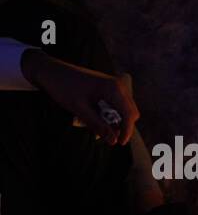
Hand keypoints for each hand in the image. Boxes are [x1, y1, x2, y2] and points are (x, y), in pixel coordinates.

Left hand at [21, 50, 139, 144]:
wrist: (51, 71)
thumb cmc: (63, 87)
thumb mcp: (79, 108)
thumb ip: (98, 125)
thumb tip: (113, 141)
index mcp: (113, 88)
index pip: (129, 114)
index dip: (126, 131)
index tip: (119, 143)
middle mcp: (118, 85)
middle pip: (129, 113)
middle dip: (120, 126)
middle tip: (104, 135)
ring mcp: (114, 86)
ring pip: (123, 110)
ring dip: (113, 120)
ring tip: (94, 124)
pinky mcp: (109, 88)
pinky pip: (116, 105)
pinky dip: (108, 114)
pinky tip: (94, 116)